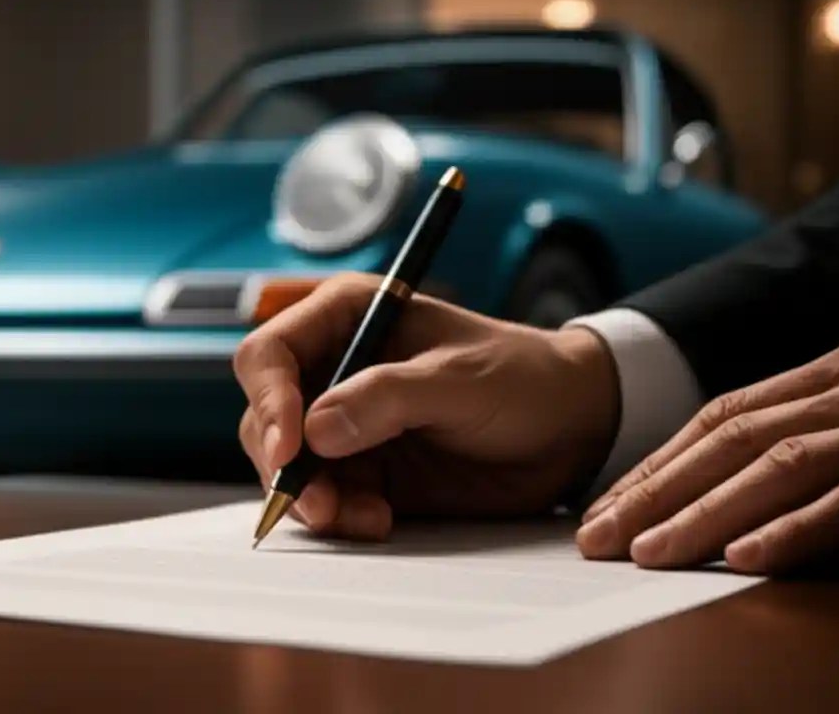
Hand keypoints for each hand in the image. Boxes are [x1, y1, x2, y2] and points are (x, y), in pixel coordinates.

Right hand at [234, 273, 619, 539]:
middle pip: (265, 417)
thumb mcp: (460, 380)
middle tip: (318, 502)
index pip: (271, 355)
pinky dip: (341, 516)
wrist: (572, 429)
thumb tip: (315, 430)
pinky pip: (327, 498)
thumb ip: (389, 398)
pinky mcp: (365, 471)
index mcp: (347, 317)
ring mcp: (346, 424)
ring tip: (361, 517)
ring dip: (313, 499)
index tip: (289, 449)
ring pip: (289, 467)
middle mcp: (335, 368)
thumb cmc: (523, 377)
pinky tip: (377, 520)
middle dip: (284, 464)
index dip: (269, 401)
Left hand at [577, 329, 838, 572]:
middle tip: (596, 538)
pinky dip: (796, 527)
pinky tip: (745, 557)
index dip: (662, 465)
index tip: (608, 508)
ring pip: (778, 465)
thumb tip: (754, 493)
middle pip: (733, 439)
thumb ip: (829, 441)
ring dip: (705, 512)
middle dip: (657, 492)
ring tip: (646, 554)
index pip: (727, 417)